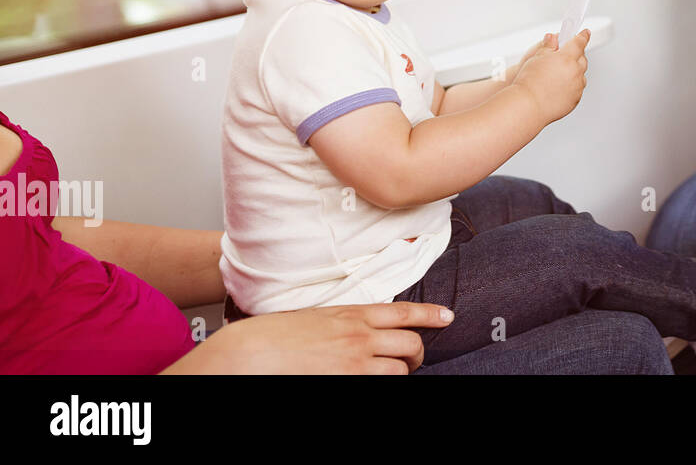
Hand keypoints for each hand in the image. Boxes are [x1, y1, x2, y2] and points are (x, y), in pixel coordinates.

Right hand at [163, 301, 452, 374]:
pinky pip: (380, 387)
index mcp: (351, 314)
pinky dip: (382, 385)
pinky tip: (374, 382)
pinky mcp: (348, 383)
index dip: (430, 315)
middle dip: (416, 355)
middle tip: (412, 361)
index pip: (404, 312)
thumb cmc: (271, 337)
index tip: (446, 317)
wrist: (247, 355)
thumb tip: (361, 328)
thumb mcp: (314, 318)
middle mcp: (360, 337)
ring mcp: (356, 363)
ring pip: (399, 370)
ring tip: (388, 375)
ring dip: (398, 374)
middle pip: (410, 345)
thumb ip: (342, 322)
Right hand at [511, 29, 589, 124]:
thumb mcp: (536, 56)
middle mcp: (575, 71)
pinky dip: (572, 84)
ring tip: (557, 74)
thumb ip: (549, 45)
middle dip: (575, 54)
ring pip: (581, 74)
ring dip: (574, 71)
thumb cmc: (529, 82)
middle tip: (564, 55)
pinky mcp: (575, 98)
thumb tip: (554, 37)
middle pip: (582, 58)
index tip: (585, 33)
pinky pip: (578, 88)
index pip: (579, 42)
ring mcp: (577, 86)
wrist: (528, 105)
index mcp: (567, 57)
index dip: (582, 36)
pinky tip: (558, 86)